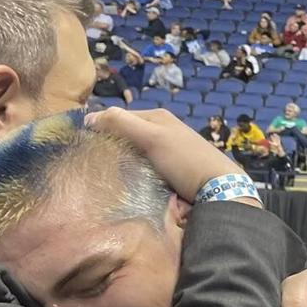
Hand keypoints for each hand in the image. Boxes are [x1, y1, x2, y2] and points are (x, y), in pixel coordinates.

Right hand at [86, 108, 253, 206]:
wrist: (220, 189)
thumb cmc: (185, 159)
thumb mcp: (152, 137)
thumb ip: (122, 124)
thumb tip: (89, 118)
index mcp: (157, 117)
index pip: (120, 118)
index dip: (103, 129)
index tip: (87, 146)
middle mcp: (163, 132)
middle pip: (128, 137)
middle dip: (114, 148)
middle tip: (97, 165)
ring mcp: (168, 153)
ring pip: (136, 156)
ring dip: (125, 165)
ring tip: (111, 178)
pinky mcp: (172, 172)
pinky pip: (147, 171)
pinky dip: (138, 176)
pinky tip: (131, 185)